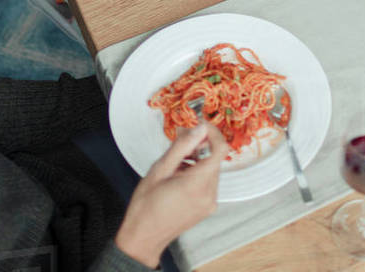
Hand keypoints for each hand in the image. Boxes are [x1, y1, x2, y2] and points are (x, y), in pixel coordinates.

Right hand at [114, 122, 226, 266]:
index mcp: (197, 184)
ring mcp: (210, 203)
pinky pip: (208, 183)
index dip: (213, 134)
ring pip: (211, 171)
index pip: (220, 150)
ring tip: (174, 168)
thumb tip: (199, 129)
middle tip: (178, 147)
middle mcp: (209, 195)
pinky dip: (197, 175)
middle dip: (199, 149)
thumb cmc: (146, 205)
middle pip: (214, 160)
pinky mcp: (207, 208)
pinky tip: (179, 179)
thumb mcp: (159, 170)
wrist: (144, 236)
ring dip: (197, 162)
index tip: (200, 127)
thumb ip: (181, 147)